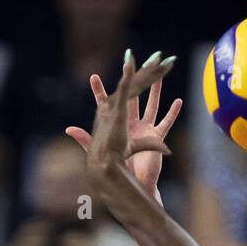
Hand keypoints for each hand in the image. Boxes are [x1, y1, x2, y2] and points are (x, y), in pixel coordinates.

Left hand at [66, 66, 181, 192]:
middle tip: (134, 67)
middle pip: (133, 99)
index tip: (93, 77)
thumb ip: (84, 139)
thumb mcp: (97, 149)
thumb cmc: (114, 165)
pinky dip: (172, 113)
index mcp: (116, 125)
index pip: (107, 104)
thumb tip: (68, 129)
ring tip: (159, 77)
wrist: (128, 179)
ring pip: (152, 105)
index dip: (100, 91)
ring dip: (155, 91)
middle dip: (133, 83)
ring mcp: (144, 129)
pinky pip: (166, 123)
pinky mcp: (155, 138)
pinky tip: (178, 101)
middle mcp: (131, 124)